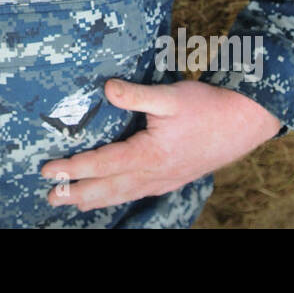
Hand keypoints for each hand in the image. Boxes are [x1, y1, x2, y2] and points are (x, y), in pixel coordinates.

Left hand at [40, 78, 283, 211]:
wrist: (244, 123)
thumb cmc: (207, 107)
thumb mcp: (171, 96)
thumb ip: (136, 95)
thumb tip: (107, 88)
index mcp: (149, 154)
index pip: (102, 164)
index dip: (74, 168)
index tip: (48, 170)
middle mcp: (154, 173)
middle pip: (108, 188)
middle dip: (77, 193)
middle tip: (51, 196)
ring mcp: (164, 180)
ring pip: (123, 194)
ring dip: (95, 200)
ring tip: (72, 204)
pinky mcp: (173, 178)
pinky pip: (138, 193)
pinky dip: (118, 198)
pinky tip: (111, 198)